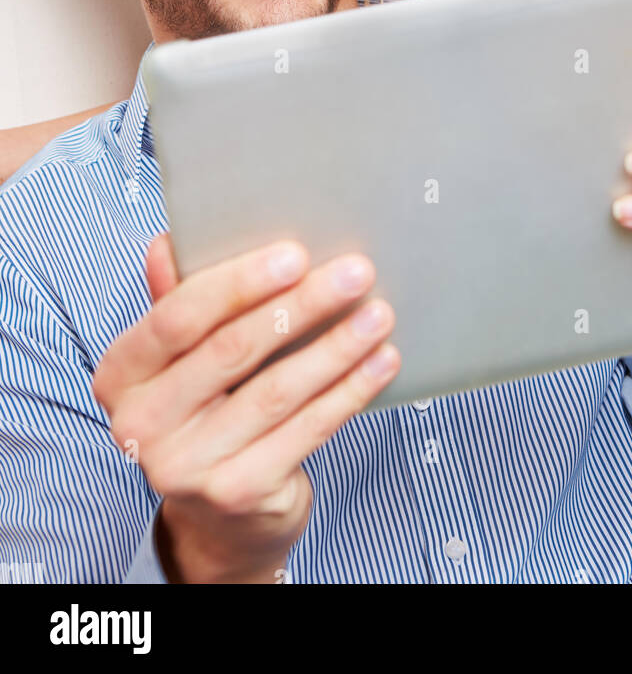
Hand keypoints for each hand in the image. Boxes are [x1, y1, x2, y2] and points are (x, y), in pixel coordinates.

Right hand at [92, 234, 399, 582]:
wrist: (218, 518)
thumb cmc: (206, 408)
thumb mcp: (182, 357)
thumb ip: (177, 300)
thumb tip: (168, 243)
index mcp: (121, 374)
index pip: (177, 316)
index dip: (240, 283)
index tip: (297, 254)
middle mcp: (141, 424)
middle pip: (232, 348)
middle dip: (302, 305)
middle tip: (356, 272)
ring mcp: (186, 466)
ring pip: (277, 390)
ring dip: (336, 346)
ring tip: (378, 314)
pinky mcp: (236, 494)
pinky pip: (305, 430)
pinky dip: (349, 392)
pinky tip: (380, 362)